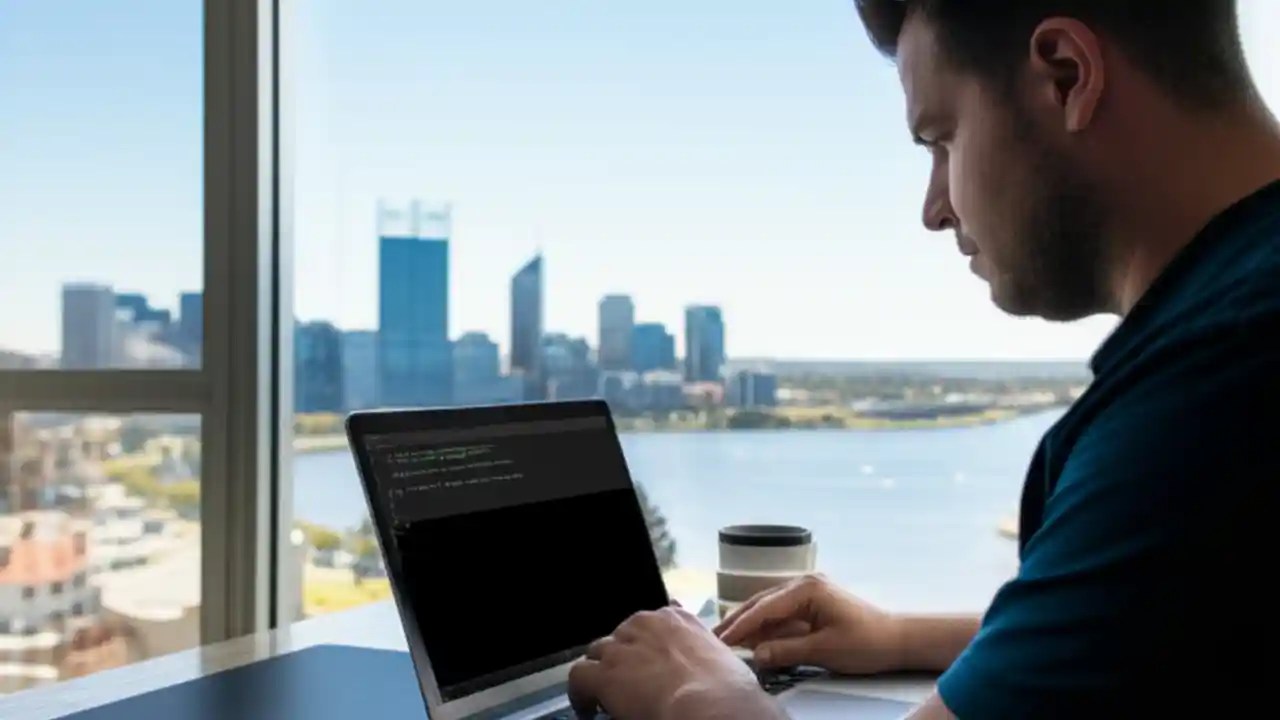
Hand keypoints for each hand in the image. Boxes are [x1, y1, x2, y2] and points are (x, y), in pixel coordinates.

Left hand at [567, 606, 780, 719]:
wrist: (709, 705)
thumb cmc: (726, 688)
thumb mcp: (720, 654)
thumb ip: (703, 645)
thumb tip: (707, 654)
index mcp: (675, 619)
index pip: (648, 622)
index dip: (643, 645)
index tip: (646, 662)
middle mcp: (644, 624)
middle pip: (619, 636)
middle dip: (620, 656)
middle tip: (627, 682)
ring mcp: (622, 648)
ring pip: (597, 653)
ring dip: (600, 671)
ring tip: (604, 695)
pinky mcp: (603, 674)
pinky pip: (579, 676)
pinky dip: (580, 693)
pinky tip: (587, 707)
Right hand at [714, 574, 902, 674]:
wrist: (898, 639)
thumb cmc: (865, 642)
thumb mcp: (823, 650)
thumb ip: (786, 650)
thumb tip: (755, 654)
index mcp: (807, 588)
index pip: (764, 607)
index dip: (740, 626)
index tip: (719, 640)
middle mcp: (804, 583)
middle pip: (761, 602)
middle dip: (737, 621)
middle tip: (713, 638)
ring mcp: (808, 592)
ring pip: (769, 608)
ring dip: (749, 624)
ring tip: (725, 639)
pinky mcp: (812, 604)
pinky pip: (782, 614)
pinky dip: (765, 627)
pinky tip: (752, 639)